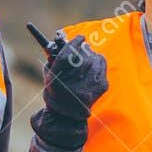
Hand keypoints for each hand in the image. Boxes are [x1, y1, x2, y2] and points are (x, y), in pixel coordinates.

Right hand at [31, 32, 108, 149]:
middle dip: (83, 48)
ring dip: (90, 54)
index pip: (66, 57)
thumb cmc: (57, 91)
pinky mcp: (102, 87)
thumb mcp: (50, 75)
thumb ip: (56, 57)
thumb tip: (69, 42)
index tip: (79, 37)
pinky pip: (102, 65)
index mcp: (57, 83)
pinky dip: (98, 62)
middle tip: (82, 45)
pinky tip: (92, 66)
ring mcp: (90, 88)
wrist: (68, 115)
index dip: (73, 44)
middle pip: (82, 57)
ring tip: (86, 56)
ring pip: (94, 59)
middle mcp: (74, 87)